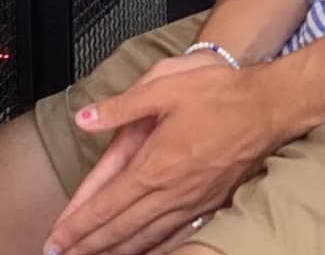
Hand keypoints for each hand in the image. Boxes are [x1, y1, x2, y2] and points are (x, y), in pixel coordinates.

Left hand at [51, 53, 219, 237]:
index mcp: (153, 164)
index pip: (104, 205)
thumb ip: (121, 106)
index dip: (75, 226)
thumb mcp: (165, 86)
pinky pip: (174, 237)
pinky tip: (142, 254)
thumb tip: (85, 117)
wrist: (269, 106)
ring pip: (145, 239)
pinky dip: (152, 250)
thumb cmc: (221, 94)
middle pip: (119, 230)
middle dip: (86, 247)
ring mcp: (191, 201)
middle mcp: (170, 190)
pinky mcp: (210, 204)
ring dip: (114, 253)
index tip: (55, 240)